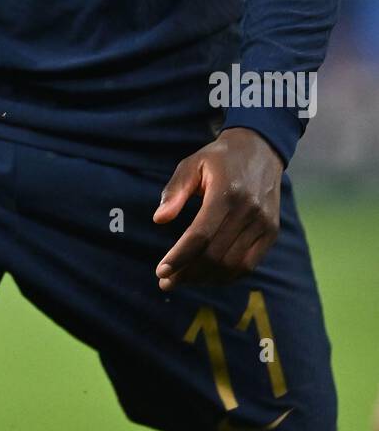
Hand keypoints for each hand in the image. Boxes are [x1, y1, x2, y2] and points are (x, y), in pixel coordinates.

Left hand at [152, 127, 282, 290]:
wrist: (260, 149)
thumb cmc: (219, 157)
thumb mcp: (191, 164)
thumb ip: (175, 191)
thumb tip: (159, 219)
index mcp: (226, 192)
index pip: (200, 236)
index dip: (180, 257)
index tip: (161, 271)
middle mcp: (249, 211)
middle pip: (215, 255)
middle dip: (188, 273)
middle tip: (166, 281)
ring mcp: (264, 224)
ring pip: (232, 265)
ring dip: (205, 279)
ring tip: (183, 280)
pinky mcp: (272, 232)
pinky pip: (248, 265)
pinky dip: (226, 276)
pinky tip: (207, 276)